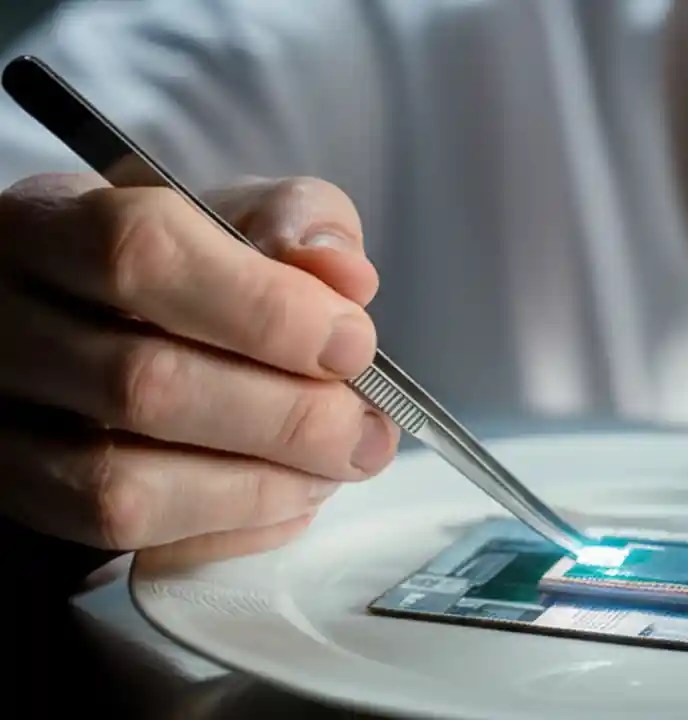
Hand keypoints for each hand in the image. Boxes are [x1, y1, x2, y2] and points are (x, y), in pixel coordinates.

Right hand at [0, 173, 399, 561]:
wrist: (109, 322)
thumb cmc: (187, 266)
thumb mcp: (244, 214)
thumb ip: (302, 225)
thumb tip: (344, 275)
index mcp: (52, 222)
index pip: (142, 254)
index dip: (264, 310)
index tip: (352, 344)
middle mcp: (3, 321)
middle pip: (145, 384)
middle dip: (288, 418)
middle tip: (367, 430)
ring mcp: (4, 422)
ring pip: (122, 482)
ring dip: (259, 486)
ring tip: (336, 467)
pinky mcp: (23, 498)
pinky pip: (120, 542)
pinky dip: (226, 529)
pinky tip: (289, 499)